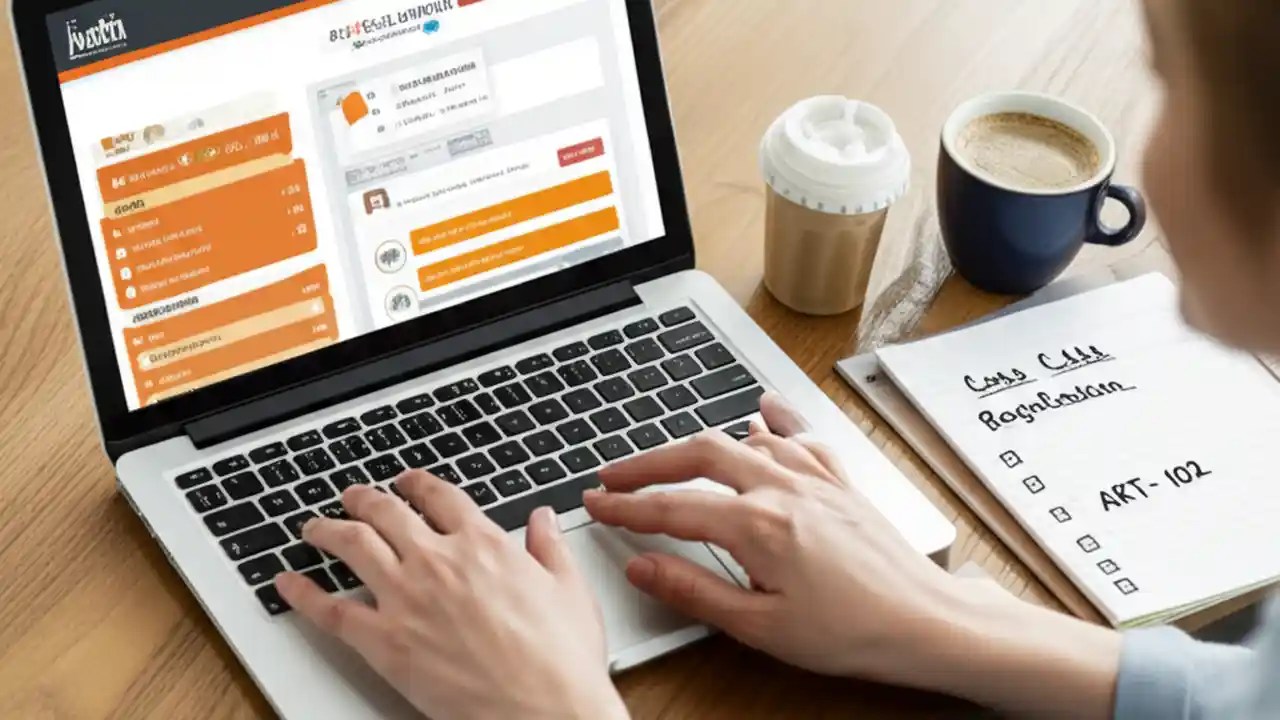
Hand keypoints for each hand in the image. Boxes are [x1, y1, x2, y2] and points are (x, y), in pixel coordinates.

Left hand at [276, 474, 627, 719]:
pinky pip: (330, 610)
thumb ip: (549, 547)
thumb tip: (542, 519)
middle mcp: (439, 561)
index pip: (440, 496)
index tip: (407, 482)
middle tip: (354, 496)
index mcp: (484, 544)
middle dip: (365, 498)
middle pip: (387, 511)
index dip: (417, 484)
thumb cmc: (560, 658)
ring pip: (352, 545)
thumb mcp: (570, 589)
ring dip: (328, 529)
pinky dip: (303, 593)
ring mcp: (406, 598)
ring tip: (314, 527)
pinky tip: (287, 584)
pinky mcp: (384, 642)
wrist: (543, 709)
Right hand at [585, 393, 1121, 718]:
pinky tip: (762, 411)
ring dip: (700, 443)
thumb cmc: (852, 631)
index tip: (596, 504)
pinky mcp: (839, 482)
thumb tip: (643, 566)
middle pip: (698, 454)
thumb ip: (695, 590)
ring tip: (671, 456)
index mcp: (757, 525)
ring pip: (743, 438)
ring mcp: (813, 478)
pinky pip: (799, 436)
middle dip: (648, 462)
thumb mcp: (760, 626)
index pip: (671, 507)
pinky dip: (773, 420)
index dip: (626, 505)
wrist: (926, 621)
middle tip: (615, 474)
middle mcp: (783, 488)